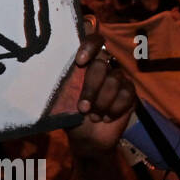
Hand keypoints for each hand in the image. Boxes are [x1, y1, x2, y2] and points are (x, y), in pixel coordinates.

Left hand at [68, 27, 136, 156]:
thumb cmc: (73, 117)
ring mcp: (118, 78)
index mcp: (85, 64)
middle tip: (83, 108)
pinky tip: (107, 117)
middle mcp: (103, 66)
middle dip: (91, 88)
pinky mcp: (129, 92)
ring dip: (102, 102)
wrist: (88, 140)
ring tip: (94, 116)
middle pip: (101, 64)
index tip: (80, 61)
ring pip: (114, 79)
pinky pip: (126, 93)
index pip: (92, 40)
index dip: (89, 45)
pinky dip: (114, 108)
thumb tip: (50, 72)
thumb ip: (63, 85)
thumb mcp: (62, 101)